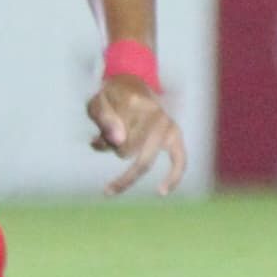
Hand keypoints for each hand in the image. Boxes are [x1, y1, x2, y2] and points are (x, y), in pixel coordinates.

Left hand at [89, 78, 185, 195]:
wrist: (132, 85)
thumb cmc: (111, 97)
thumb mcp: (97, 101)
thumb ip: (103, 118)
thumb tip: (118, 141)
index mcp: (137, 103)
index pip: (119, 137)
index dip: (106, 143)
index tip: (97, 140)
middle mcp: (156, 114)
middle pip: (128, 152)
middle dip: (115, 150)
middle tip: (106, 139)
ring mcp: (168, 125)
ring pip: (142, 162)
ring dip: (125, 155)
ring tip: (120, 141)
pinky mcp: (175, 136)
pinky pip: (180, 160)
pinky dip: (172, 177)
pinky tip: (162, 191)